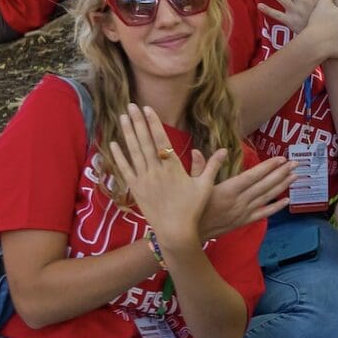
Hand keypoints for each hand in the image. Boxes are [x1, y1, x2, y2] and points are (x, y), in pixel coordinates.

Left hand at [107, 103, 215, 248]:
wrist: (175, 231)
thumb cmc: (192, 210)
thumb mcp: (205, 187)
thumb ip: (211, 166)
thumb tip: (224, 150)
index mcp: (173, 168)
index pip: (162, 140)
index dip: (153, 123)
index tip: (147, 109)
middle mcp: (156, 171)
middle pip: (145, 141)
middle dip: (138, 122)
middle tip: (131, 105)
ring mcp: (144, 180)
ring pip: (134, 152)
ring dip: (128, 133)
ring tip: (123, 117)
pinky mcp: (136, 190)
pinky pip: (125, 170)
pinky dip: (118, 157)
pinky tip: (113, 144)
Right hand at [196, 151, 293, 239]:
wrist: (189, 234)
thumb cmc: (190, 208)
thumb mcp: (192, 185)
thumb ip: (200, 167)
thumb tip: (198, 150)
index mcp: (228, 190)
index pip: (253, 176)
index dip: (268, 167)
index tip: (281, 159)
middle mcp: (240, 201)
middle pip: (265, 185)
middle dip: (281, 173)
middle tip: (295, 164)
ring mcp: (243, 212)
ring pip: (267, 197)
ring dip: (282, 186)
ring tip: (295, 176)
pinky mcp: (243, 222)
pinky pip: (263, 214)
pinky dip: (276, 207)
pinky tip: (287, 201)